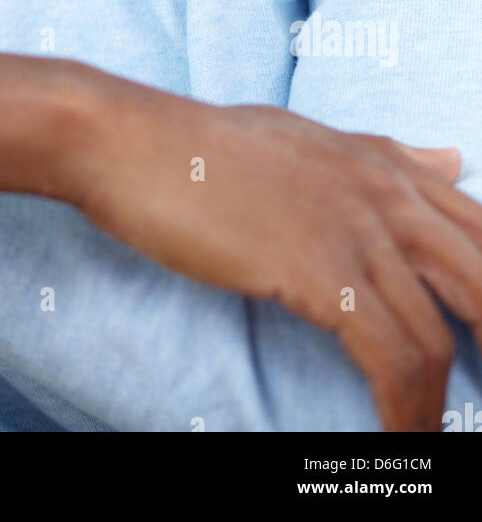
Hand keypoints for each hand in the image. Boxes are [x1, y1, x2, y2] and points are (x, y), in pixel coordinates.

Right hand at [68, 75, 481, 430]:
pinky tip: (397, 436)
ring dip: (438, 403)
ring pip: (438, 337)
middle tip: (476, 403)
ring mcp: (354, 230)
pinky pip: (391, 360)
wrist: (127, 142)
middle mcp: (385, 192)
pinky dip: (405, 411)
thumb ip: (384, 153)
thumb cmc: (202, 144)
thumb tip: (453, 158)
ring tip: (426, 438)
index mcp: (385, 163)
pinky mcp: (318, 271)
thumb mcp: (305, 136)